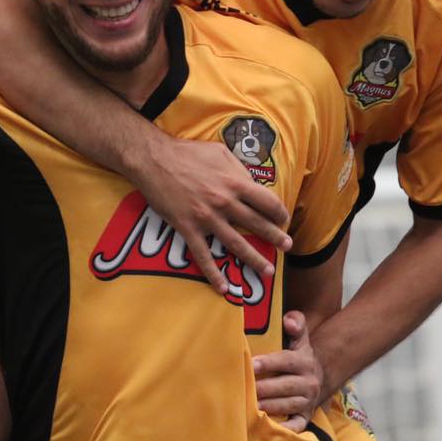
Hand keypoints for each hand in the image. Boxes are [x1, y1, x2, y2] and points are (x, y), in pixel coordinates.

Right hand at [130, 136, 291, 294]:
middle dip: (275, 237)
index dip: (279, 212)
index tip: (283, 219)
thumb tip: (251, 182)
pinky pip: (203, 256)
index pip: (267, 201)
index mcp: (235, 182)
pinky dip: (213, 274)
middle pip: (257, 224)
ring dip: (254, 259)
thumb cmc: (187, 152)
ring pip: (236, 244)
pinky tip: (223, 288)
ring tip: (267, 271)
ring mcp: (206, 218)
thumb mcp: (220, 152)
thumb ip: (238, 169)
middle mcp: (225, 202)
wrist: (154, 160)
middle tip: (287, 247)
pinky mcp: (188, 228)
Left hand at [252, 311, 322, 432]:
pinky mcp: (306, 416)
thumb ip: (296, 324)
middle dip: (264, 388)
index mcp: (304, 361)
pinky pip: (297, 425)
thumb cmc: (299, 357)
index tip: (251, 365)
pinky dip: (285, 429)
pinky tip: (267, 428)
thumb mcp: (300, 339)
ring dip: (268, 407)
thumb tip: (288, 321)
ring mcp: (308, 401)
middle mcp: (309, 382)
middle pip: (284, 386)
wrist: (320, 378)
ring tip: (249, 408)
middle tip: (244, 390)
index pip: (286, 361)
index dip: (268, 363)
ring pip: (287, 405)